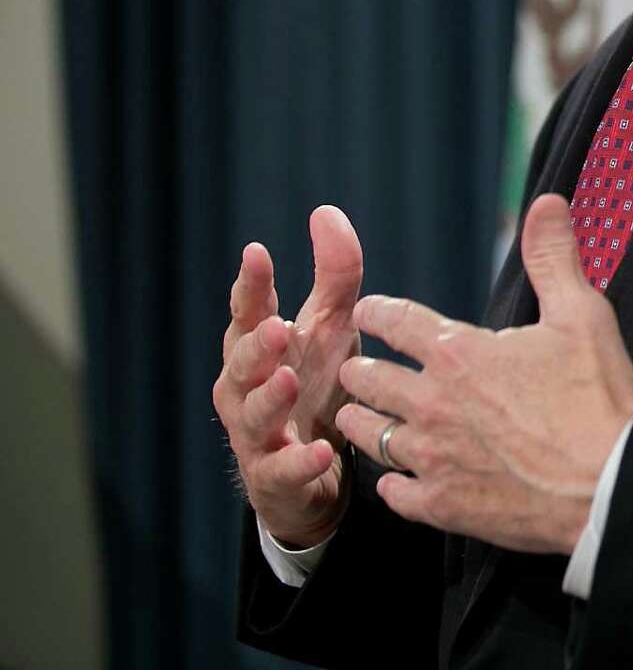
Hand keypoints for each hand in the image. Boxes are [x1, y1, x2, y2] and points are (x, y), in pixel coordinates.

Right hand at [212, 206, 365, 546]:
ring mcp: (256, 434)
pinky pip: (283, 470)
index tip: (257, 252)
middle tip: (275, 325)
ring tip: (288, 379)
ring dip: (269, 397)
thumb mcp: (331, 327)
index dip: (251, 284)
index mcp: (258, 347)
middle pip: (242, 363)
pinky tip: (323, 451)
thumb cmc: (317, 384)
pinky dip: (301, 461)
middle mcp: (246, 388)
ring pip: (253, 415)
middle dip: (255, 344)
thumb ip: (334, 274)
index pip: (249, 311)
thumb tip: (326, 211)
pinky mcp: (274, 476)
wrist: (316, 467)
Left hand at [334, 194, 632, 555]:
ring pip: (369, 436)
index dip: (378, 312)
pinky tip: (393, 478)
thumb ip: (554, 258)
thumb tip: (546, 203)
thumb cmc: (598, 399)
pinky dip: (389, 482)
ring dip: (361, 422)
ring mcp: (432, 457)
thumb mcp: (583, 315)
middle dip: (360, 369)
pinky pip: (393, 492)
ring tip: (356, 417)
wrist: (609, 487)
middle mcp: (432, 403)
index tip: (367, 309)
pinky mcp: (441, 505)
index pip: (398, 321)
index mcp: (459, 353)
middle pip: (369, 379)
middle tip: (357, 368)